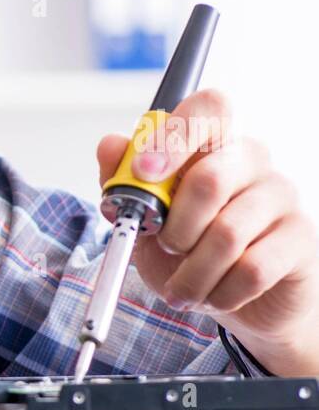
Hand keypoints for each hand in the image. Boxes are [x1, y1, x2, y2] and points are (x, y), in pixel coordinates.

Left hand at [96, 88, 318, 375]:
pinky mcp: (300, 237)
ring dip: (193, 274)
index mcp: (211, 145)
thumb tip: (111, 145)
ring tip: (184, 288)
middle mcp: (251, 160)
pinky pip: (252, 268)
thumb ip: (125, 184)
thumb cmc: (191, 252)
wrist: (239, 300)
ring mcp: (280, 195)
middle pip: (210, 178)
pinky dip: (221, 293)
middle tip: (168, 250)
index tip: (145, 172)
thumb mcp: (147, 220)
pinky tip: (215, 296)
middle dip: (175, 229)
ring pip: (228, 234)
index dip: (173, 136)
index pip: (207, 109)